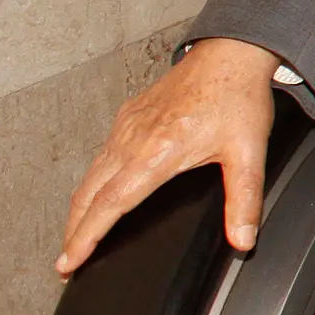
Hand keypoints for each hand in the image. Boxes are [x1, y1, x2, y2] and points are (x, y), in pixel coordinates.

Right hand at [57, 37, 280, 275]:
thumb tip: (243, 239)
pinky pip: (101, 155)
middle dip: (74, 231)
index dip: (87, 237)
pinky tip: (96, 191)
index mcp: (157, 153)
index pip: (110, 204)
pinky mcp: (128, 116)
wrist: (231, 53)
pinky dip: (91, 181)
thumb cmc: (238, 97)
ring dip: (79, 208)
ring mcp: (127, 127)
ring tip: (76, 234)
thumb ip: (245, 200)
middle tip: (65, 261)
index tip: (69, 261)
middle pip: (89, 195)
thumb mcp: (248, 152)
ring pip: (90, 174)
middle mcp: (133, 140)